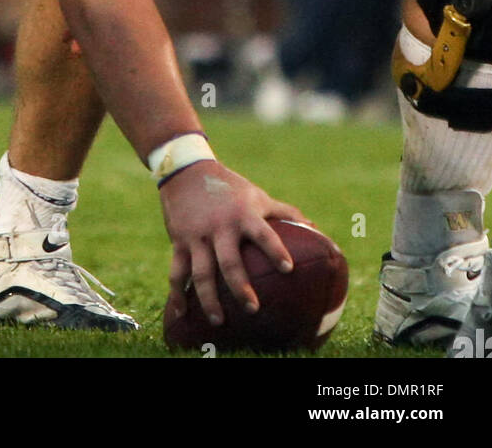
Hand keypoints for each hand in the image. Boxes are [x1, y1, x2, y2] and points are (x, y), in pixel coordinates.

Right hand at [160, 160, 306, 326]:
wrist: (186, 171)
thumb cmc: (229, 187)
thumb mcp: (257, 196)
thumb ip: (284, 212)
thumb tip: (315, 228)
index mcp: (243, 215)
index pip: (263, 233)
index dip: (275, 250)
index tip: (288, 268)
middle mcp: (220, 227)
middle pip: (229, 261)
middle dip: (240, 286)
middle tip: (253, 309)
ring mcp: (197, 236)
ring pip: (201, 272)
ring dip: (209, 298)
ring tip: (219, 321)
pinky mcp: (180, 241)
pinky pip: (177, 271)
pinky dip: (177, 293)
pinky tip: (181, 313)